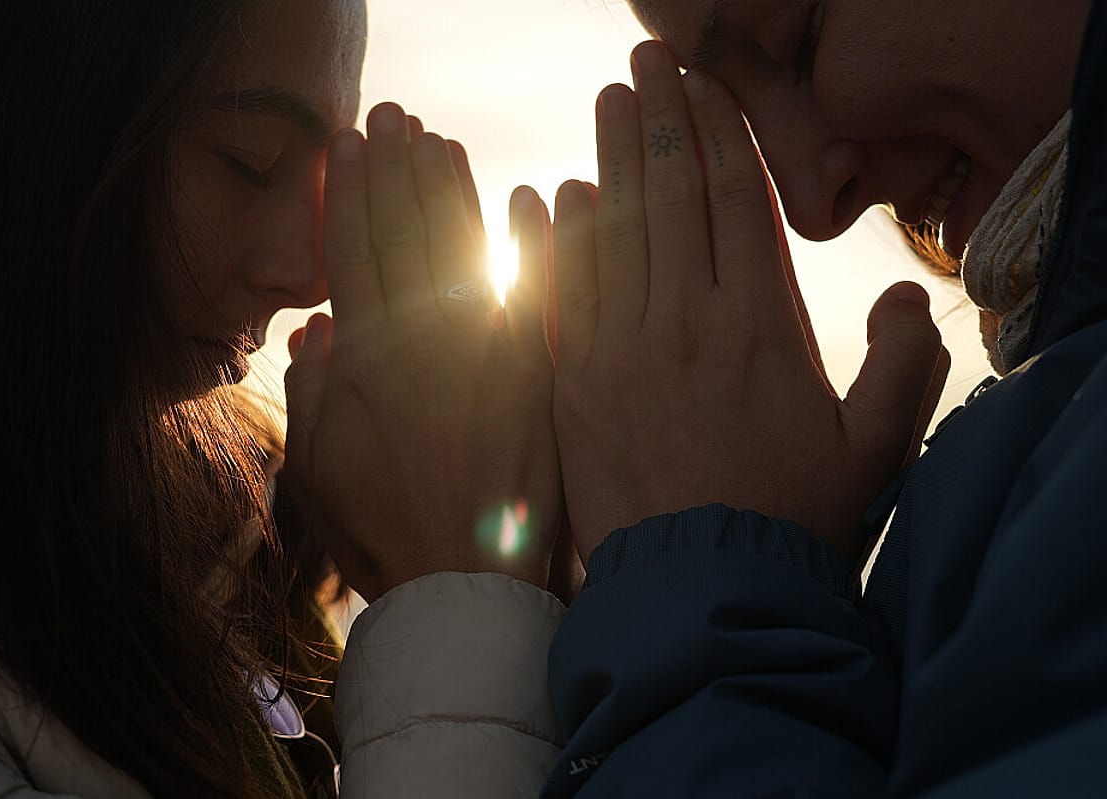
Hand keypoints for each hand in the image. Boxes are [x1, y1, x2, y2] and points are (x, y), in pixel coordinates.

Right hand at [282, 103, 561, 601]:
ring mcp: (486, 353)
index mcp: (364, 360)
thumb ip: (310, 393)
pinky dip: (529, 241)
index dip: (345, 191)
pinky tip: (525, 197)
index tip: (345, 143)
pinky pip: (535, 290)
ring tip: (438, 143)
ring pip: (466, 249)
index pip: (350, 251)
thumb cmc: (383, 536)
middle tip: (391, 117)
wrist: (467, 587)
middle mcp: (424, 342)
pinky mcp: (537, 374)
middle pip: (405, 233)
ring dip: (449, 189)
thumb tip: (315, 327)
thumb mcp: (316, 473)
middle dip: (394, 167)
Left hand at [542, 42, 947, 567]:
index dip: (719, 135)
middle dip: (660, 121)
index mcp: (760, 325)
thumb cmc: (791, 521)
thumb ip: (903, 364)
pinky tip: (554, 195)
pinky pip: (561, 296)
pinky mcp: (574, 387)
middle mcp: (686, 322)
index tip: (704, 89)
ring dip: (609, 158)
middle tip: (648, 65)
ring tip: (608, 101)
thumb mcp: (872, 446)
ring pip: (612, 232)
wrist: (702, 593)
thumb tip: (910, 297)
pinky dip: (556, 241)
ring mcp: (622, 351)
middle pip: (670, 197)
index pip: (735, 203)